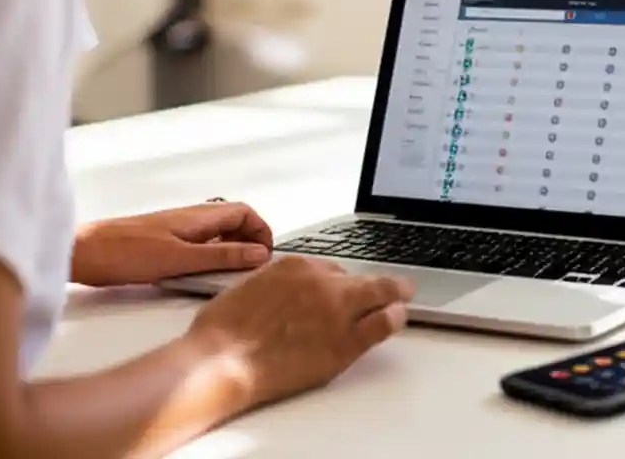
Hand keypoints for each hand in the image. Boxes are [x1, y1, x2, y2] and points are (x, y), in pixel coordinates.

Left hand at [72, 202, 273, 286]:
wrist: (80, 254)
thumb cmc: (122, 253)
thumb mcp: (180, 259)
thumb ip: (221, 256)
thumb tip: (257, 254)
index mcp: (199, 217)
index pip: (245, 213)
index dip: (261, 232)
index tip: (266, 256)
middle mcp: (190, 219)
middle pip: (234, 223)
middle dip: (249, 243)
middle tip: (253, 268)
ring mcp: (176, 231)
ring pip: (216, 236)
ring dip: (229, 252)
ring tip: (231, 276)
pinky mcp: (163, 244)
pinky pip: (198, 247)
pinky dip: (209, 260)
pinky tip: (201, 278)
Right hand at [187, 255, 415, 408]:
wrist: (222, 359)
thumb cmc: (223, 329)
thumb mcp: (247, 287)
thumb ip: (274, 285)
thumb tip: (282, 294)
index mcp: (296, 266)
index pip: (332, 268)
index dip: (340, 282)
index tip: (345, 289)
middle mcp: (322, 283)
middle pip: (361, 278)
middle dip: (377, 282)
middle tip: (393, 285)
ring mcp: (338, 310)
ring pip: (382, 293)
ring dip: (395, 294)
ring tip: (403, 297)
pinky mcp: (346, 341)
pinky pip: (382, 324)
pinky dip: (395, 318)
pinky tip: (398, 317)